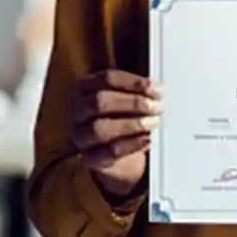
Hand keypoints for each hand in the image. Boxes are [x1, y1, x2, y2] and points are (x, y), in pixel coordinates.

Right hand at [71, 69, 162, 197]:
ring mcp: (81, 135)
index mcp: (85, 87)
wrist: (116, 156)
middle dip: (132, 103)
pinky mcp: (90, 158)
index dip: (133, 83)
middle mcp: (78, 110)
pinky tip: (147, 140)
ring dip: (130, 125)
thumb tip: (159, 90)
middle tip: (156, 107)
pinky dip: (131, 145)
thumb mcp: (125, 101)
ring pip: (99, 128)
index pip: (107, 78)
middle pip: (100, 101)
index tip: (156, 88)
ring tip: (153, 124)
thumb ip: (138, 93)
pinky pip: (109, 152)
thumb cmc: (121, 119)